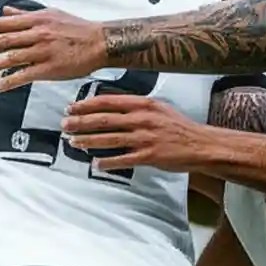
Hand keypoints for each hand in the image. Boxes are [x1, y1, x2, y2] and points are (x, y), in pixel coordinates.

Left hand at [0, 7, 107, 90]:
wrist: (99, 42)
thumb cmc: (76, 27)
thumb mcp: (50, 14)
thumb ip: (26, 14)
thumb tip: (6, 11)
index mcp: (35, 20)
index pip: (3, 24)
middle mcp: (36, 34)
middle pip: (2, 40)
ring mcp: (43, 51)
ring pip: (9, 58)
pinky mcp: (50, 68)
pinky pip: (24, 75)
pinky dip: (8, 81)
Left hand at [61, 94, 212, 172]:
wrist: (201, 144)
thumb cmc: (178, 126)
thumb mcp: (157, 108)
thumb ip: (135, 106)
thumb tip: (110, 106)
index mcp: (143, 104)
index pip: (108, 102)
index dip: (87, 105)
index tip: (71, 108)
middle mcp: (142, 119)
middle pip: (104, 120)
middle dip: (81, 122)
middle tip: (64, 125)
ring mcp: (145, 138)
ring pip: (109, 139)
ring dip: (88, 141)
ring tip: (74, 142)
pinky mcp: (149, 156)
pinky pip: (123, 159)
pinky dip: (108, 162)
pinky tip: (96, 164)